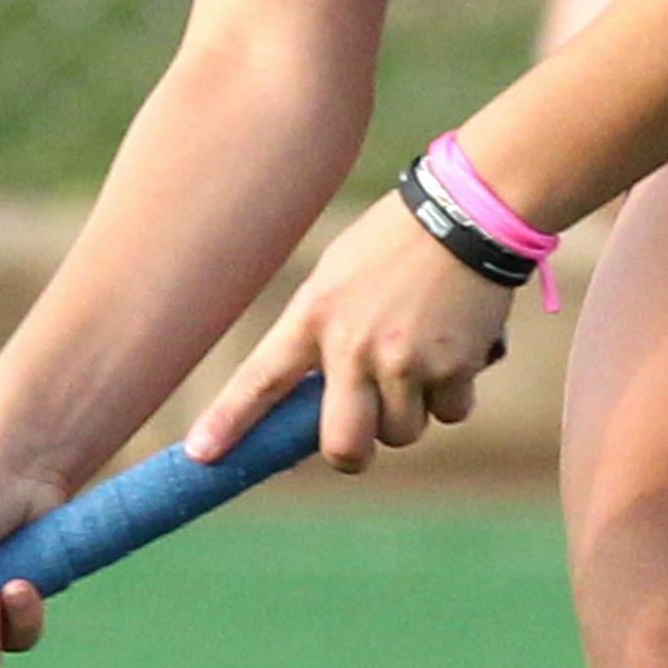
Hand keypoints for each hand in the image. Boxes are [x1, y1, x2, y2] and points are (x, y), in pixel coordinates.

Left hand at [188, 192, 518, 471]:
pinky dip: (455, 393)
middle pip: (343, 445)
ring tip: (423, 360)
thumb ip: (324, 336)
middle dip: (353, 454)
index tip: (200, 455)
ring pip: (402, 433)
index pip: (260, 380)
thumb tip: (328, 403)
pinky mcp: (455, 366)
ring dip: (412, 412)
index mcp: (314, 316)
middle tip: (363, 439)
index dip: (229, 422)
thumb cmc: (396, 244)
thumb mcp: (338, 278)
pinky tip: (457, 347)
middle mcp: (353, 345)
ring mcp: (405, 360)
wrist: (468, 213)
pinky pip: (451, 412)